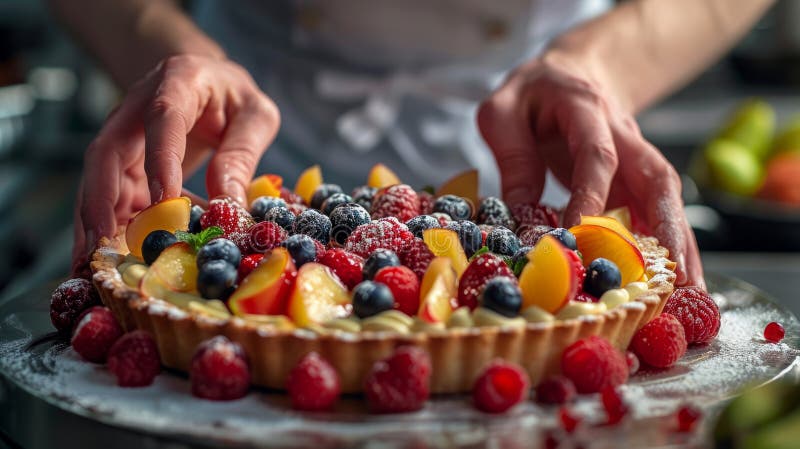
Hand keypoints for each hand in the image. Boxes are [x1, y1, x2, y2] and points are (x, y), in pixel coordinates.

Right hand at [72, 55, 279, 275]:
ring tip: (94, 264)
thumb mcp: (255, 117)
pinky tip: (117, 258)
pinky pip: (114, 195)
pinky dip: (114, 226)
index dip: (161, 160)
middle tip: (102, 245)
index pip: (163, 119)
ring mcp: (124, 136)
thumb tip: (229, 207)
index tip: (165, 201)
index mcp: (178, 83)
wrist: (208, 81)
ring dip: (96, 223)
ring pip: (99, 180)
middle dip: (100, 202)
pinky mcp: (124, 162)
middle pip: (107, 153)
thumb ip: (242, 155)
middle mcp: (136, 108)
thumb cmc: (235, 98)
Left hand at [477, 51, 702, 287]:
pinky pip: (656, 213)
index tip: (578, 235)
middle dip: (667, 227)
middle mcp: (623, 134)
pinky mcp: (635, 180)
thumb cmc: (532, 95)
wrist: (570, 75)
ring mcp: (635, 158)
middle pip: (656, 179)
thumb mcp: (502, 112)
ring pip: (666, 201)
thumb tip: (523, 218)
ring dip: (679, 245)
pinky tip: (671, 282)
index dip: (591, 195)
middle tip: (674, 274)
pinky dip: (667, 247)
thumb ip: (512, 157)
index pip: (596, 155)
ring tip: (686, 291)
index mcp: (586, 109)